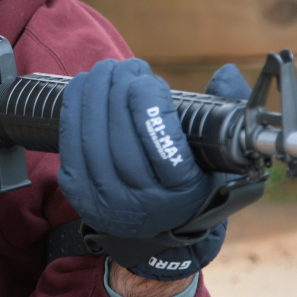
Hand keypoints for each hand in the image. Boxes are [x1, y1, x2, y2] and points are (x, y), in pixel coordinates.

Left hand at [58, 58, 213, 238]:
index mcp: (181, 193)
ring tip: (106, 69)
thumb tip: (226, 72)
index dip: (150, 107)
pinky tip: (82, 85)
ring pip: (92, 140)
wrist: (153, 230)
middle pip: (121, 140)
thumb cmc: (190, 182)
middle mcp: (141, 203)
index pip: (162, 147)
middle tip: (128, 66)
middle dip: (120, 92)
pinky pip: (70, 144)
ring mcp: (104, 201)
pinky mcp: (78, 192)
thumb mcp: (219, 157)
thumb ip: (226, 113)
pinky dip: (73, 109)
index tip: (151, 81)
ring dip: (95, 94)